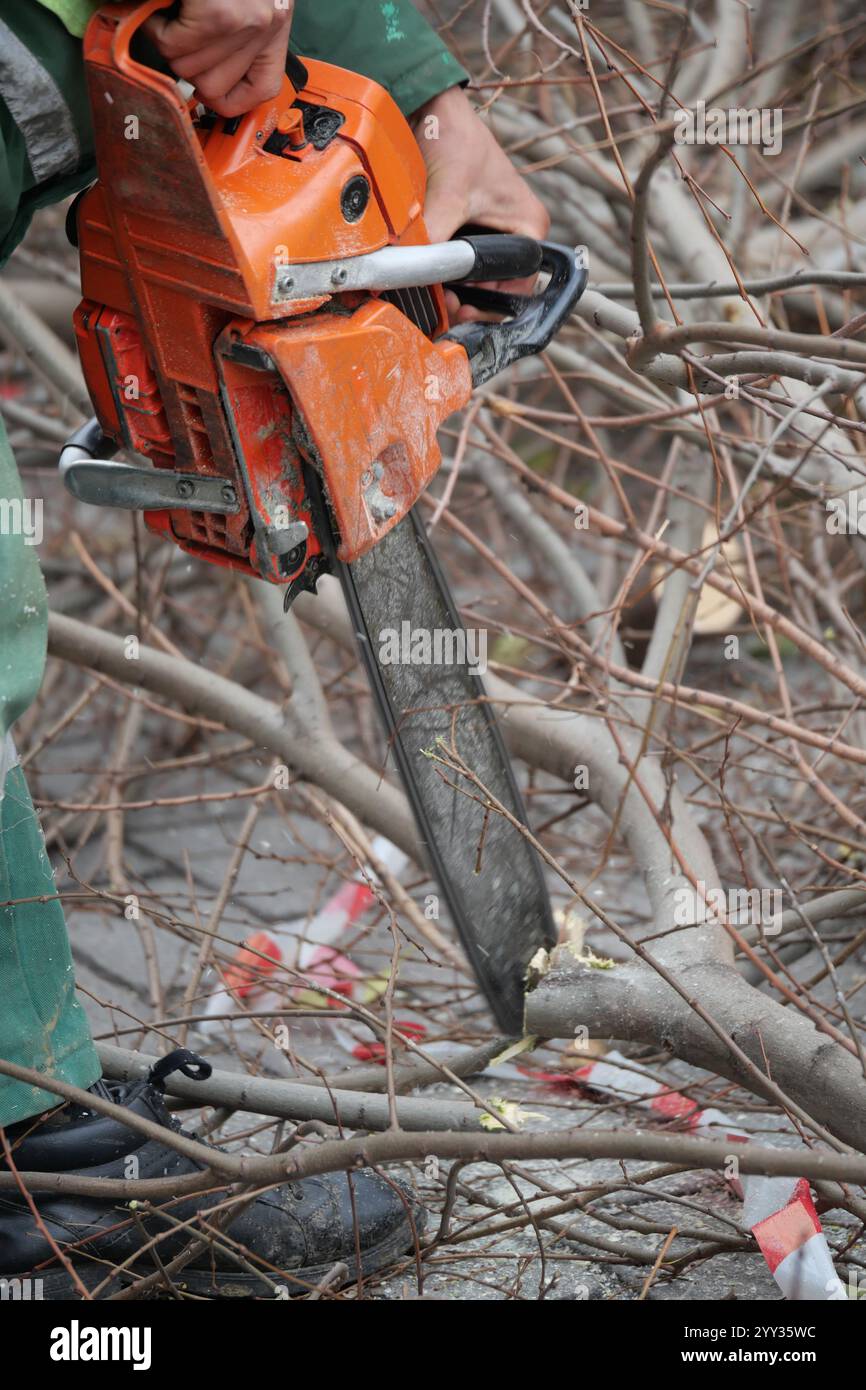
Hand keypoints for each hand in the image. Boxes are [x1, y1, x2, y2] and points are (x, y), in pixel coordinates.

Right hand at [145, 0, 293, 118]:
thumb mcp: (248, 0)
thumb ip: (237, 37)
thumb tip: (208, 83)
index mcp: (275, 24)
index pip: (262, 90)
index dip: (230, 99)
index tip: (207, 91)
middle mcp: (264, 26)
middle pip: (214, 88)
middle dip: (188, 65)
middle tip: (180, 34)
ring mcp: (242, 22)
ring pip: (188, 69)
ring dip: (169, 43)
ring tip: (174, 17)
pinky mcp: (216, 15)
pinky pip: (171, 46)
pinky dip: (157, 28)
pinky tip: (167, 10)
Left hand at [413, 85, 548, 320]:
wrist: (430, 108)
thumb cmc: (455, 137)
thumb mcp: (448, 195)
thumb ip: (434, 239)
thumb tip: (414, 272)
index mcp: (529, 228)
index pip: (519, 287)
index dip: (489, 304)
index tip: (462, 308)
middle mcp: (516, 233)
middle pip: (497, 288)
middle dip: (471, 300)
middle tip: (446, 303)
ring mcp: (493, 231)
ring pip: (477, 278)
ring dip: (456, 288)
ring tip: (436, 291)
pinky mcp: (469, 227)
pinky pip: (460, 261)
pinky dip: (445, 271)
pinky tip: (430, 273)